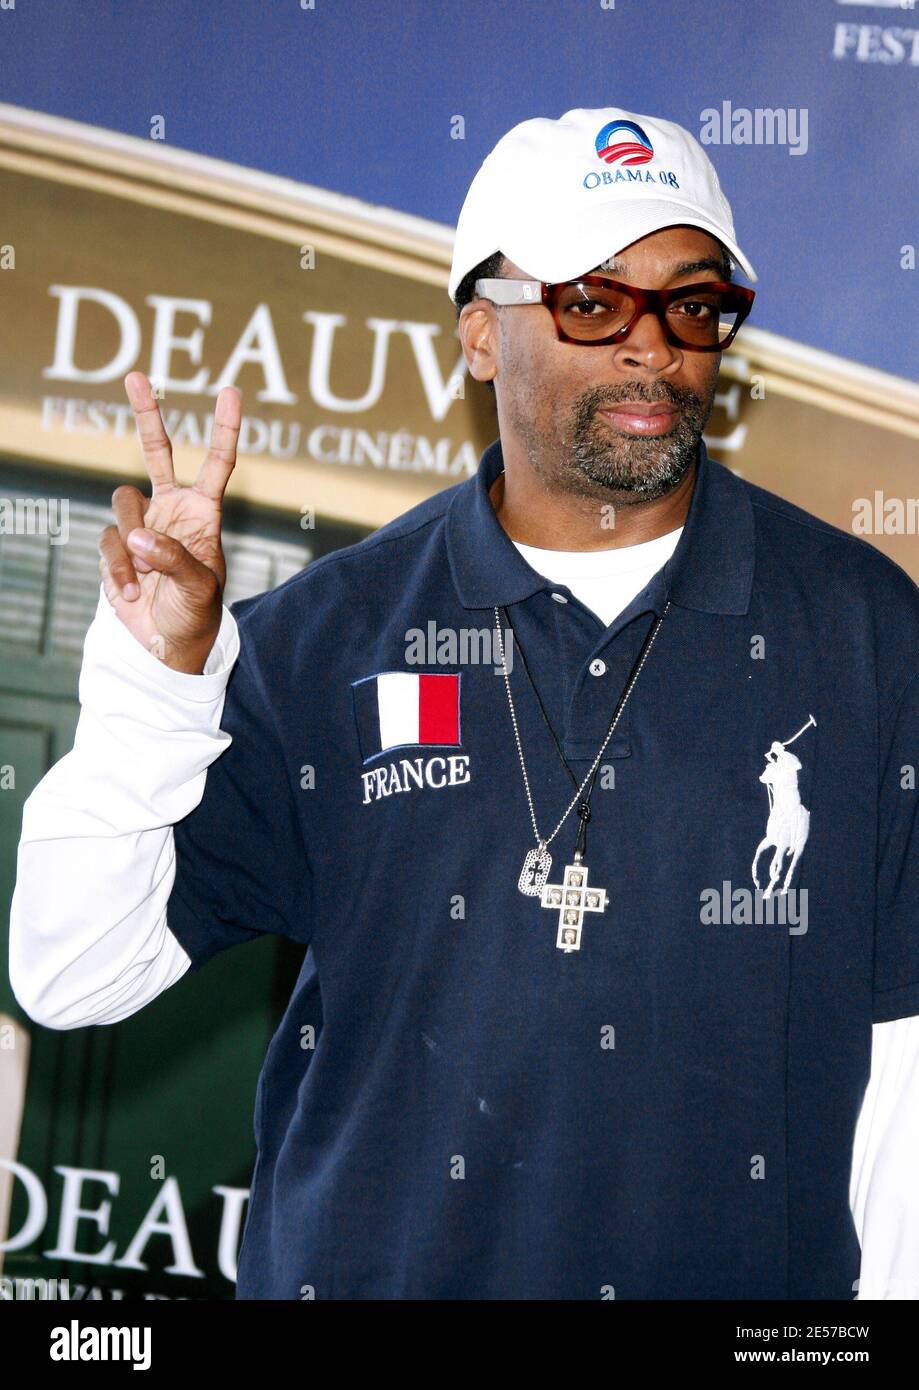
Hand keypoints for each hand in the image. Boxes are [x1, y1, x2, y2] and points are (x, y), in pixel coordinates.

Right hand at [98, 373, 240, 673]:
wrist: (167, 644)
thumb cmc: (196, 613)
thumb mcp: (199, 588)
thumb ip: (174, 559)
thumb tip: (138, 535)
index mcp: (203, 514)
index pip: (216, 464)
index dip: (224, 429)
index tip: (230, 392)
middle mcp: (171, 510)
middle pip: (156, 452)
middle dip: (147, 414)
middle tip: (138, 376)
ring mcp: (140, 525)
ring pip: (122, 503)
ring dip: (132, 543)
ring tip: (144, 578)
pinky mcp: (116, 545)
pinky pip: (108, 541)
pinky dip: (118, 568)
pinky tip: (130, 591)